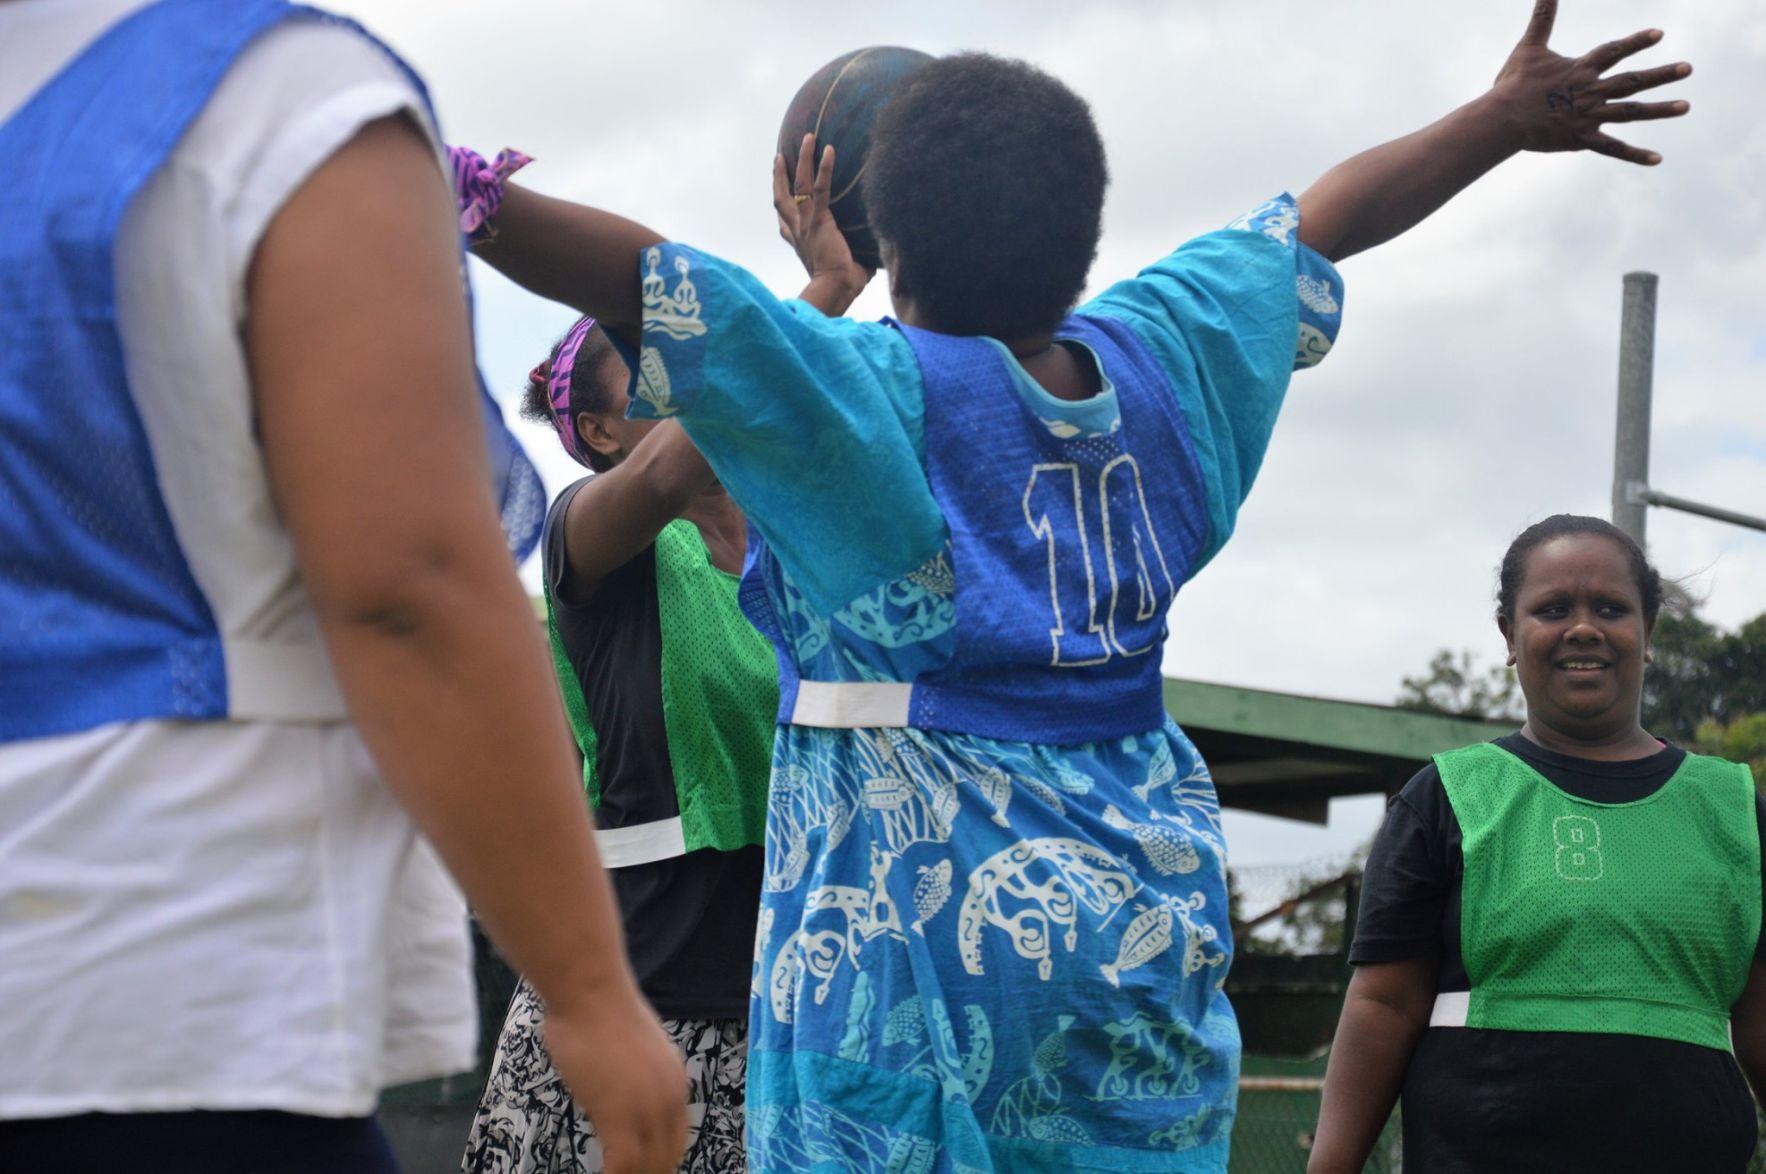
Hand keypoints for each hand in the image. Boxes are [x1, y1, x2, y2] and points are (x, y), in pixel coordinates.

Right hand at [545, 989, 688, 1172]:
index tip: (640, 1168)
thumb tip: (621, 1095)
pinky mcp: (620, 1116)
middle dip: (648, 1172)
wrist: (591, 992)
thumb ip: (637, 1079)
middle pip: (668, 1159)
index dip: (659, 1162)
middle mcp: (671, 1100)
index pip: (677, 1140)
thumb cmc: (600, 1012)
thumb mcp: (633, 1051)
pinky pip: (622, 1168)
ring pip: (648, 1168)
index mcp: (677, 1084)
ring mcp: (648, 1110)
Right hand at [773, 132, 873, 302]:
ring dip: (801, 159)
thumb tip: (878, 256)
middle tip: (779, 157)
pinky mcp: (818, 219)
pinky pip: (820, 188)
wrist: (836, 289)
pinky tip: (829, 149)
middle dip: (779, 175)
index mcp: (799, 243)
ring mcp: (805, 222)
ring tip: (808, 137)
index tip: (778, 192)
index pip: (784, 223)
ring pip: (798, 184)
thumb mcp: (842, 267)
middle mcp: (797, 230)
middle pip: (781, 197)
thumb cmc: (842, 285)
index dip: (780, 207)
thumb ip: (853, 256)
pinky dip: (823, 168)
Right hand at [1489, 0, 1691, 164]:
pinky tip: (1657, 159)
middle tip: (1688, 68)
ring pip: (1631, 112)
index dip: (1636, 42)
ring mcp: (1588, 116)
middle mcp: (1591, 91)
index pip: (1614, 52)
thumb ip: (1543, 18)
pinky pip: (1613, 148)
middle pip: (1632, 81)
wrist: (1503, 118)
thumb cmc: (1513, 84)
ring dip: (1659, 110)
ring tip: (1685, 106)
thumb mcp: (1529, 47)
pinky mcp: (1582, 139)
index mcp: (1580, 69)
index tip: (1659, 34)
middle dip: (1661, 75)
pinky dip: (1634, 154)